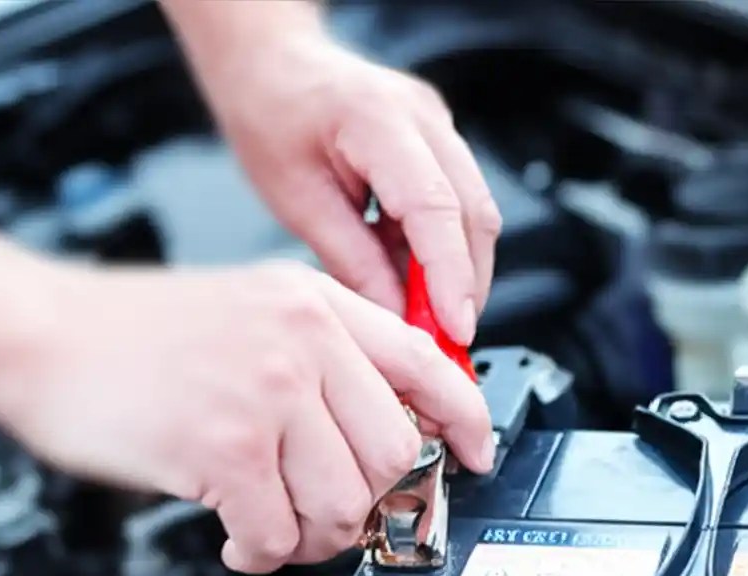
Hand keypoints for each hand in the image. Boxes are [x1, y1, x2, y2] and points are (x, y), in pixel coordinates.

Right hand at [0, 260, 494, 573]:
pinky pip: (279, 532)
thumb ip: (324, 355)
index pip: (427, 363)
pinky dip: (263, 553)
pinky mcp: (225, 447)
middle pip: (393, 450)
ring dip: (315, 537)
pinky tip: (239, 538)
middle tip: (331, 514)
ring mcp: (267, 392)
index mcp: (317, 304)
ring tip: (278, 527)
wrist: (47, 338)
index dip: (465, 419)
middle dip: (367, 502)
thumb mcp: (254, 309)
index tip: (474, 454)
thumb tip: (386, 430)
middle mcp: (303, 341)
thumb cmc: (140, 334)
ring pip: (344, 501)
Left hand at [197, 33, 500, 345]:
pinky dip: (443, 248)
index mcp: (378, 120)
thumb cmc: (271, 116)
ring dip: (458, 270)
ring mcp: (439, 125)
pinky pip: (459, 203)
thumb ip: (353, 260)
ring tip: (423, 314)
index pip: (437, 209)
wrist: (273, 65)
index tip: (456, 328)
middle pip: (474, 214)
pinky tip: (413, 275)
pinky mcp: (440, 141)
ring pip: (475, 213)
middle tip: (444, 338)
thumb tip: (397, 317)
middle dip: (466, 284)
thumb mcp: (296, 200)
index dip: (452, 277)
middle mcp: (422, 117)